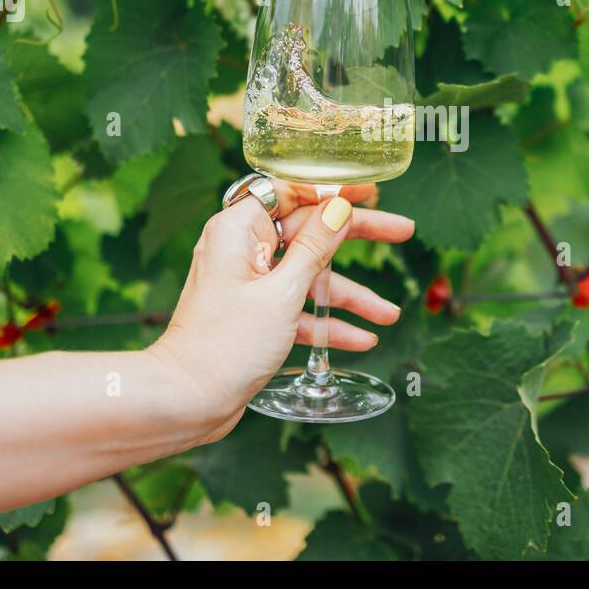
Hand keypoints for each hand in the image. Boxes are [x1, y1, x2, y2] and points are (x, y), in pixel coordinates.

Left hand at [148, 181, 414, 442]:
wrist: (187, 400)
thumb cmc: (226, 343)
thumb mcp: (283, 292)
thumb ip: (315, 247)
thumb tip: (339, 207)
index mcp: (239, 229)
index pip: (292, 191)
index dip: (334, 188)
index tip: (369, 189)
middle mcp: (242, 250)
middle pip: (309, 231)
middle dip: (357, 236)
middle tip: (402, 230)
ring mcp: (249, 284)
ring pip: (309, 276)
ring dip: (349, 295)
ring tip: (389, 313)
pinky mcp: (254, 316)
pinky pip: (298, 309)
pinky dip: (326, 322)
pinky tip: (362, 339)